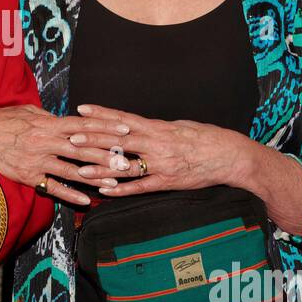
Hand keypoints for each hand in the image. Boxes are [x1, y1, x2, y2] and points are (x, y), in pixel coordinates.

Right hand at [0, 104, 131, 205]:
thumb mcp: (24, 111)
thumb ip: (46, 115)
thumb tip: (63, 117)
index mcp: (47, 123)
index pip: (83, 124)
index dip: (106, 127)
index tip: (126, 129)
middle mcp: (45, 141)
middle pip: (84, 148)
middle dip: (109, 154)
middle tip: (129, 160)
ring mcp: (38, 160)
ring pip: (72, 169)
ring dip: (95, 176)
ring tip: (115, 182)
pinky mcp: (28, 176)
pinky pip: (52, 187)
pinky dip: (69, 194)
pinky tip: (86, 200)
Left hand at [64, 104, 254, 196]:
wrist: (230, 156)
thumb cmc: (205, 138)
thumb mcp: (178, 126)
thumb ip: (155, 127)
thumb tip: (135, 124)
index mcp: (158, 127)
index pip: (123, 119)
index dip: (101, 114)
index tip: (82, 109)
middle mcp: (156, 144)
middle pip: (119, 141)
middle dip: (93, 139)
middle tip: (71, 138)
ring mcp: (161, 164)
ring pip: (126, 166)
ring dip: (101, 169)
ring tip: (79, 170)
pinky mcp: (167, 182)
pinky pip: (141, 187)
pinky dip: (122, 190)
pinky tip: (104, 191)